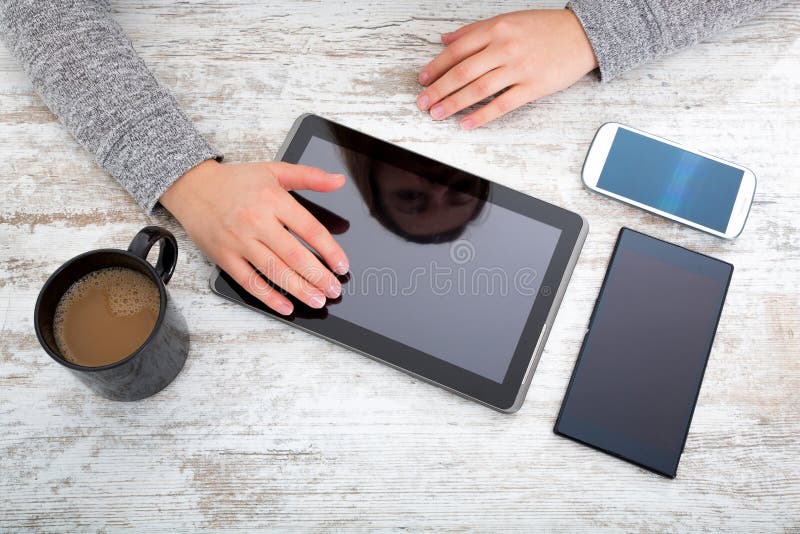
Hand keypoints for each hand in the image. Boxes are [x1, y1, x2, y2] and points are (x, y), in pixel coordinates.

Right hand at [160, 159, 349, 315]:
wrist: (192, 186)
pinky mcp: (224, 256)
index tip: (342, 266)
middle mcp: (257, 221)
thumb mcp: (275, 170)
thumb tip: (339, 181)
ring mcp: (239, 241)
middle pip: (294, 255)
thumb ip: (310, 176)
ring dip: (299, 289)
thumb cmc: (236, 181)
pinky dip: (268, 297)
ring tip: (318, 300)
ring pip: (274, 271)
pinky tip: (286, 306)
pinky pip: (249, 281)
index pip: (310, 229)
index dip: (330, 251)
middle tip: (334, 289)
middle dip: (318, 276)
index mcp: (273, 199)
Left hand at [416, 9, 597, 128]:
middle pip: (463, 72)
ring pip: (478, 89)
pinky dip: (482, 116)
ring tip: (438, 114)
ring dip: (454, 104)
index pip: (457, 50)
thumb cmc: (544, 28)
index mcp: (496, 29)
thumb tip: (445, 40)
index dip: (436, 67)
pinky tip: (467, 124)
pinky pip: (502, 104)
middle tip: (423, 102)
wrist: (583, 34)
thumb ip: (474, 30)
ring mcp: (519, 68)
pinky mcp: (533, 87)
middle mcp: (505, 47)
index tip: (423, 80)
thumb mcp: (508, 19)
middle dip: (439, 89)